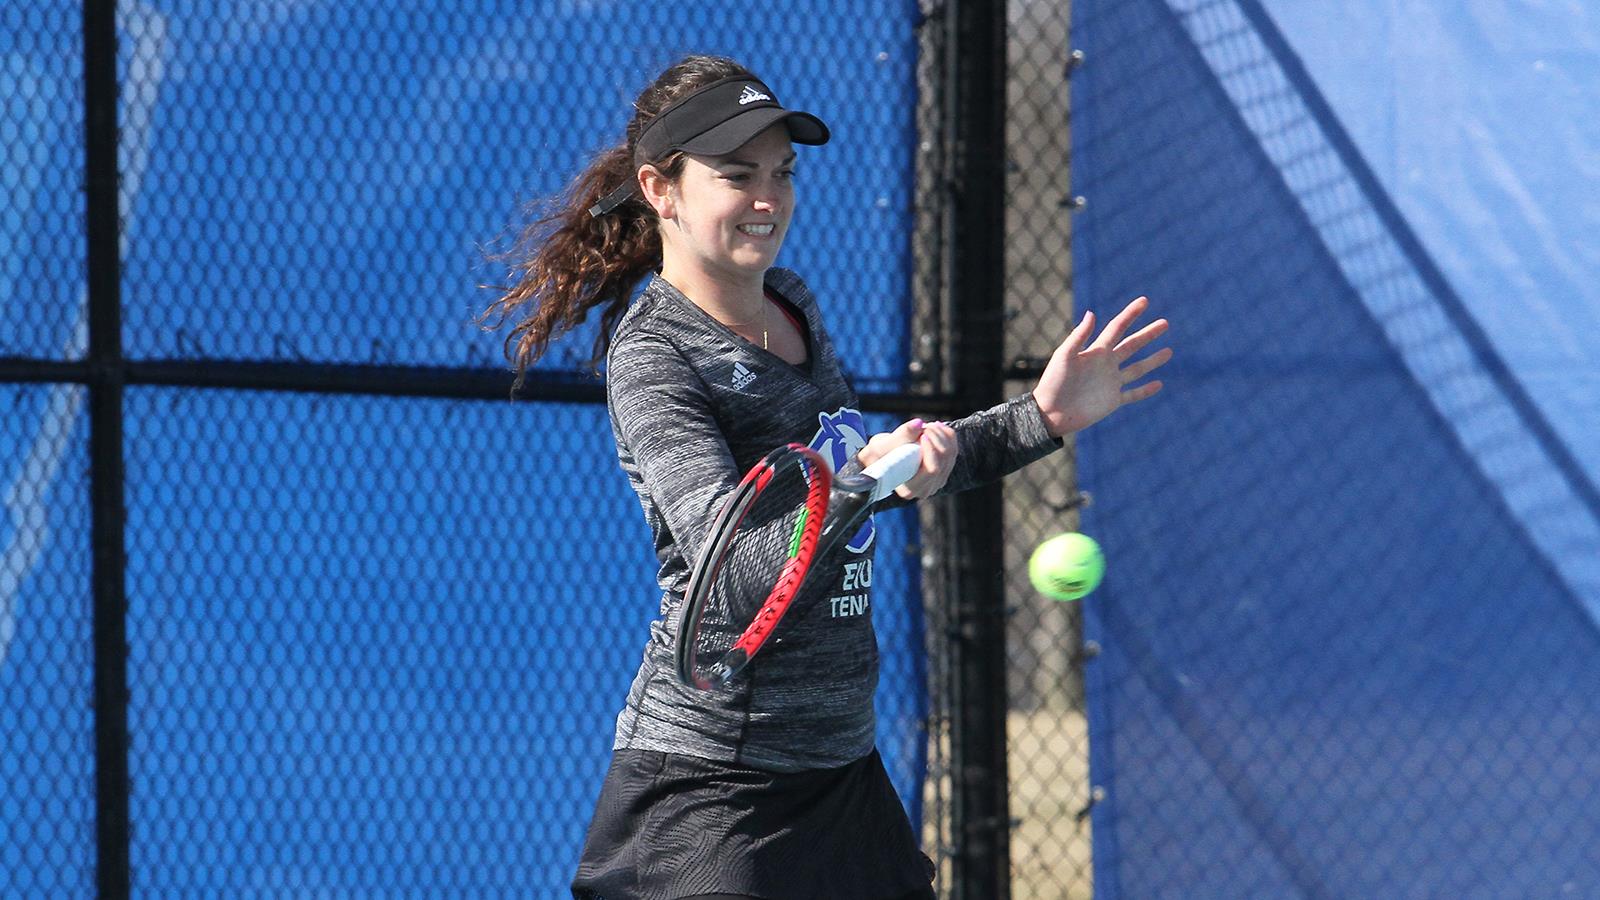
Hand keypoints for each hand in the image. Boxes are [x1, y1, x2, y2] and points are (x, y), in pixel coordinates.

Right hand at [855, 418, 958, 499]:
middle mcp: (925, 490)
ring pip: (951, 454)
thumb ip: (899, 436)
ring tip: (926, 426)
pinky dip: (947, 436)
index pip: (932, 470)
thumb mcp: (879, 446)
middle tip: (923, 426)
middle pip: (944, 461)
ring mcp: (936, 482)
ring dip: (941, 434)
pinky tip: (935, 429)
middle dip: (936, 437)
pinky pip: (953, 451)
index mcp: (909, 489)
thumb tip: (918, 424)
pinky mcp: (942, 472)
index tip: (922, 434)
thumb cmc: (875, 456)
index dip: (931, 450)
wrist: (880, 458)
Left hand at [1032, 296, 1170, 437]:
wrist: (1050, 413)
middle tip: (1165, 323)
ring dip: (1153, 361)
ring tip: (1169, 351)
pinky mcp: (1112, 401)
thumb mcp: (1064, 356)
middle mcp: (1106, 364)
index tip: (1144, 300)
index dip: (1130, 314)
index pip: (1117, 327)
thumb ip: (1079, 336)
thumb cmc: (1054, 382)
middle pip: (1132, 345)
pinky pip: (1133, 394)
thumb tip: (1092, 313)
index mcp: (1096, 351)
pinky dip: (1145, 390)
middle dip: (1148, 334)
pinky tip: (1159, 384)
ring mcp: (1111, 382)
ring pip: (1137, 368)